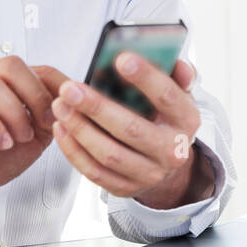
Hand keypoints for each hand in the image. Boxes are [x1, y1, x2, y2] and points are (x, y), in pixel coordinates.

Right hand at [0, 56, 60, 221]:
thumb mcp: (33, 136)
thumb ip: (49, 118)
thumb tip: (69, 104)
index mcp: (6, 86)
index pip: (36, 68)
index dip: (59, 83)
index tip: (71, 102)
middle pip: (10, 65)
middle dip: (35, 95)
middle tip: (42, 122)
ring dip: (16, 115)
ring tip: (20, 137)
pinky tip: (4, 143)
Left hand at [40, 53, 213, 206]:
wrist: (166, 160)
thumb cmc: (164, 116)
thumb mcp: (177, 92)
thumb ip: (176, 73)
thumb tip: (175, 61)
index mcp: (186, 120)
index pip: (168, 97)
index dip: (146, 78)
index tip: (121, 59)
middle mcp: (172, 150)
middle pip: (132, 129)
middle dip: (97, 107)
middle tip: (70, 88)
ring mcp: (149, 173)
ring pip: (109, 154)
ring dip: (80, 129)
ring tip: (60, 106)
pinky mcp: (126, 187)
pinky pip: (95, 172)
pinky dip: (74, 151)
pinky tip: (62, 129)